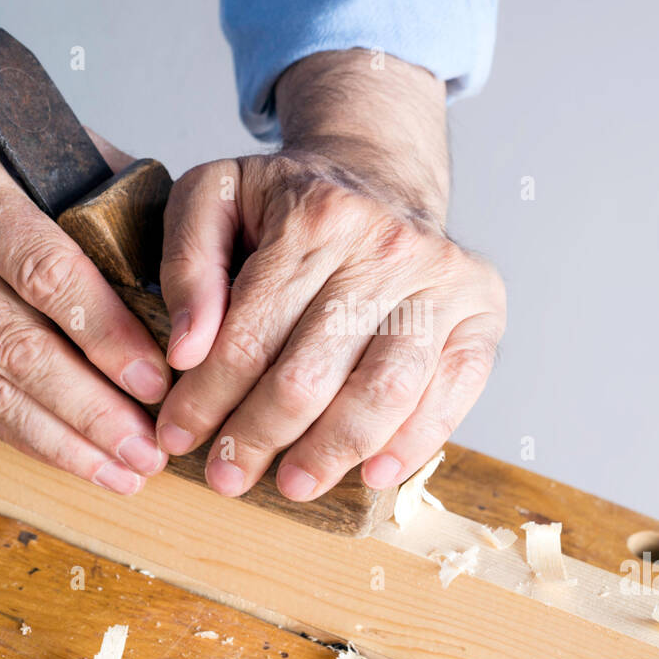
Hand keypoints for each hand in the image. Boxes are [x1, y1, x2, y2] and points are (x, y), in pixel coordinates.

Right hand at [0, 50, 170, 493]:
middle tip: (150, 449)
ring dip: (62, 442)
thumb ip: (102, 192)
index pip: (45, 271)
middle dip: (91, 409)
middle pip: (14, 346)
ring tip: (124, 472)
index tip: (156, 380)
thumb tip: (181, 264)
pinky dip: (23, 435)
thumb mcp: (26, 142)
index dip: (105, 335)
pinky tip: (72, 458)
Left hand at [154, 50, 505, 500]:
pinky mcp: (481, 309)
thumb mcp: (216, 198)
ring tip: (293, 484)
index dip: (206, 399)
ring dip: (331, 452)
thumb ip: (186, 264)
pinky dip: (414, 441)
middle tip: (225, 477)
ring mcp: (441, 279)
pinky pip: (453, 390)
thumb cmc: (291, 201)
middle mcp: (385, 245)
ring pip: (383, 391)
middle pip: (311, 373)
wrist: (383, 174)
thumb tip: (185, 350)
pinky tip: (372, 472)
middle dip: (258, 437)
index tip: (176, 437)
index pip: (249, 335)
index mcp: (314, 214)